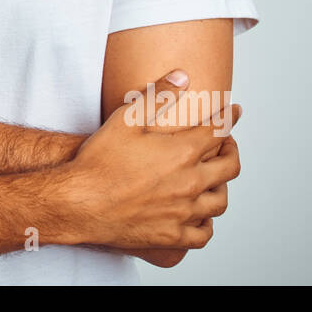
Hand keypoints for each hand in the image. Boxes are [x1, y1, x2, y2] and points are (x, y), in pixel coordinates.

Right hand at [61, 74, 241, 251]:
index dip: (228, 117)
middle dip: (232, 150)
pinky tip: (200, 215)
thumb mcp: (125, 119)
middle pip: (229, 166)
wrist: (79, 203)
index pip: (219, 130)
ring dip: (222, 185)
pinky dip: (207, 223)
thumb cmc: (98, 161)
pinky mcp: (172, 235)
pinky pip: (203, 233)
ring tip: (215, 178)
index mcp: (183, 153)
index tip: (233, 110)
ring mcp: (183, 212)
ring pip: (220, 201)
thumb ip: (158, 96)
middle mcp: (190, 183)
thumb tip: (182, 76)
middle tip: (227, 143)